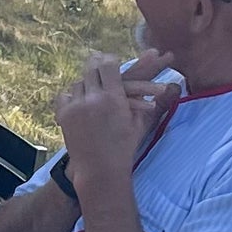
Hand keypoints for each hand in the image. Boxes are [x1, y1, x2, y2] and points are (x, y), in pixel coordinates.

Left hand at [53, 53, 164, 195]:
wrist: (100, 170)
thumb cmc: (124, 147)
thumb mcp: (139, 122)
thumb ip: (145, 99)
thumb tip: (167, 84)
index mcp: (114, 98)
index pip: (108, 65)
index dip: (110, 61)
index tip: (111, 61)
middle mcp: (93, 98)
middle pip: (90, 68)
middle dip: (96, 65)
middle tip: (99, 61)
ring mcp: (76, 106)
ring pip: (78, 83)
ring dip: (86, 84)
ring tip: (92, 87)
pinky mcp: (63, 115)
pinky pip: (66, 95)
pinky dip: (73, 96)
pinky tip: (80, 101)